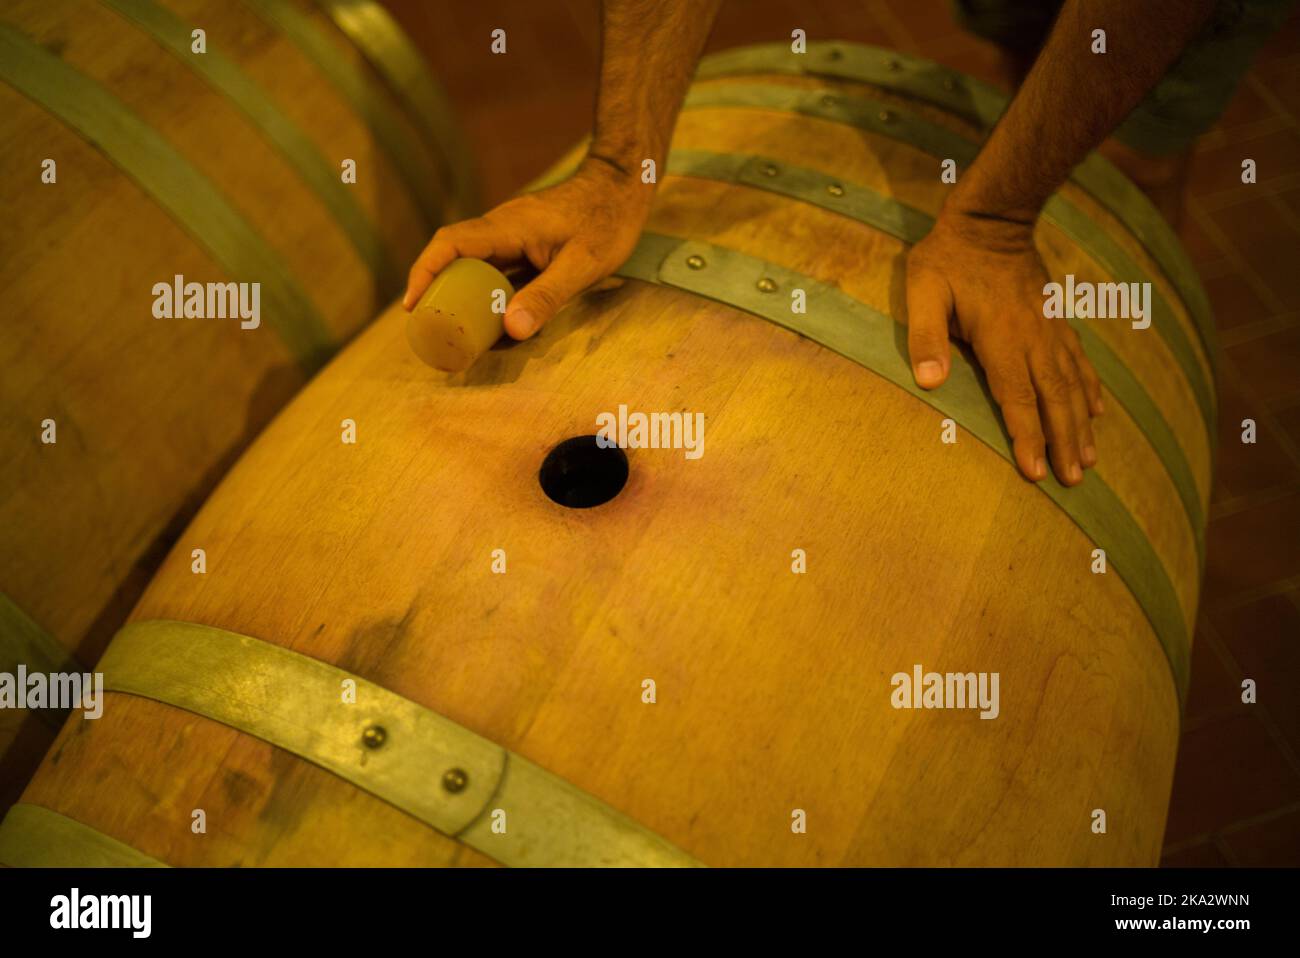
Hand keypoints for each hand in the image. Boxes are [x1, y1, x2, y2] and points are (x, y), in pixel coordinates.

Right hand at [403, 158, 651, 338]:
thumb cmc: (607, 220)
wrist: (623, 187)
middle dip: (440, 293)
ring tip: (464, 336)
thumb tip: (511, 330)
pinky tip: (500, 322)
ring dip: (466, 298)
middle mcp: (501, 229)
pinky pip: (498, 272)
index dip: (424, 272)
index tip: (413, 305)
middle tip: (435, 333)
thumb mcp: (582, 265)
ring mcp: (512, 237)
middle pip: (454, 259)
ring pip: (476, 268)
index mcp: (506, 227)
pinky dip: (492, 296)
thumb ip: (548, 296)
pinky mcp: (525, 247)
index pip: (450, 244)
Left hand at [904, 211, 1103, 485]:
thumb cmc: (948, 258)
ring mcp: (1050, 330)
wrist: (992, 218)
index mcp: (1003, 338)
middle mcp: (1035, 339)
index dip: (1029, 437)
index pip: (1018, 398)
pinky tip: (1097, 411)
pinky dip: (1090, 389)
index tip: (1037, 472)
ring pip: (1073, 385)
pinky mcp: (1056, 320)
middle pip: (1055, 399)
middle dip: (1064, 442)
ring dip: (1081, 425)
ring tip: (1089, 461)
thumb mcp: (924, 291)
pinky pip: (1080, 361)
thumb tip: (928, 383)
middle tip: (1073, 481)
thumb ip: (926, 337)